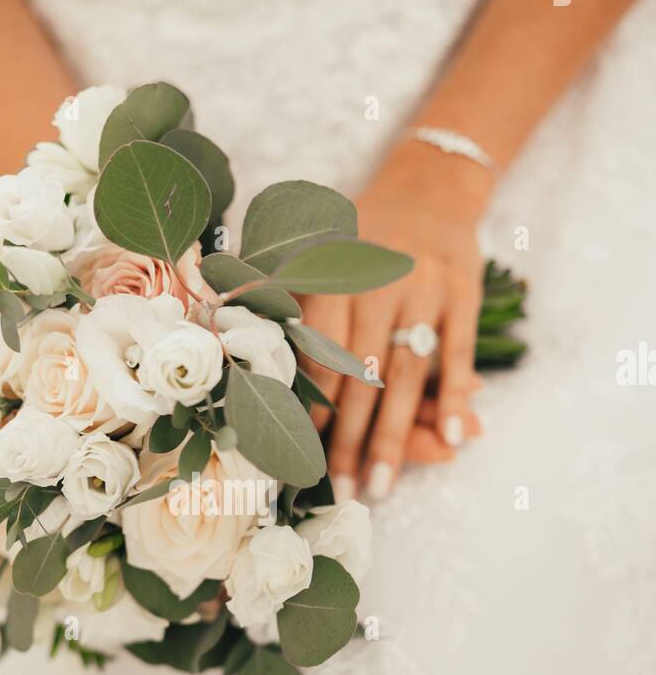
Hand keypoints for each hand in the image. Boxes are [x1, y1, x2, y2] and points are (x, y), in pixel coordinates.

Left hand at [301, 141, 491, 500]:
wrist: (429, 182)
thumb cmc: (355, 233)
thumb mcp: (306, 246)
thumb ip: (267, 289)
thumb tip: (214, 316)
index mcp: (328, 276)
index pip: (313, 357)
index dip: (304, 410)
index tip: (291, 457)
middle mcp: (374, 282)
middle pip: (357, 376)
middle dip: (345, 440)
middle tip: (337, 492)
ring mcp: (422, 288)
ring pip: (405, 373)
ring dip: (394, 435)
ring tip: (379, 486)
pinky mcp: (461, 291)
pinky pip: (458, 351)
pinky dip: (457, 394)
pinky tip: (455, 438)